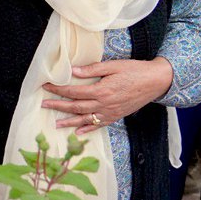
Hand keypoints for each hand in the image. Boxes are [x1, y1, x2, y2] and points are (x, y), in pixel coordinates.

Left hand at [41, 57, 173, 134]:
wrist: (156, 81)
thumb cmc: (135, 70)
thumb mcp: (113, 65)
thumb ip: (93, 69)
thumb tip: (74, 71)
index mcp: (102, 90)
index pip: (74, 91)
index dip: (58, 90)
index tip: (46, 87)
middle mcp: (104, 104)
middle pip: (76, 107)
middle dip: (58, 106)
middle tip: (44, 105)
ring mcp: (111, 112)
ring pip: (86, 119)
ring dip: (69, 122)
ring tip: (56, 124)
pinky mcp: (117, 116)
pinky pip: (100, 125)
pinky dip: (88, 130)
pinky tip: (78, 133)